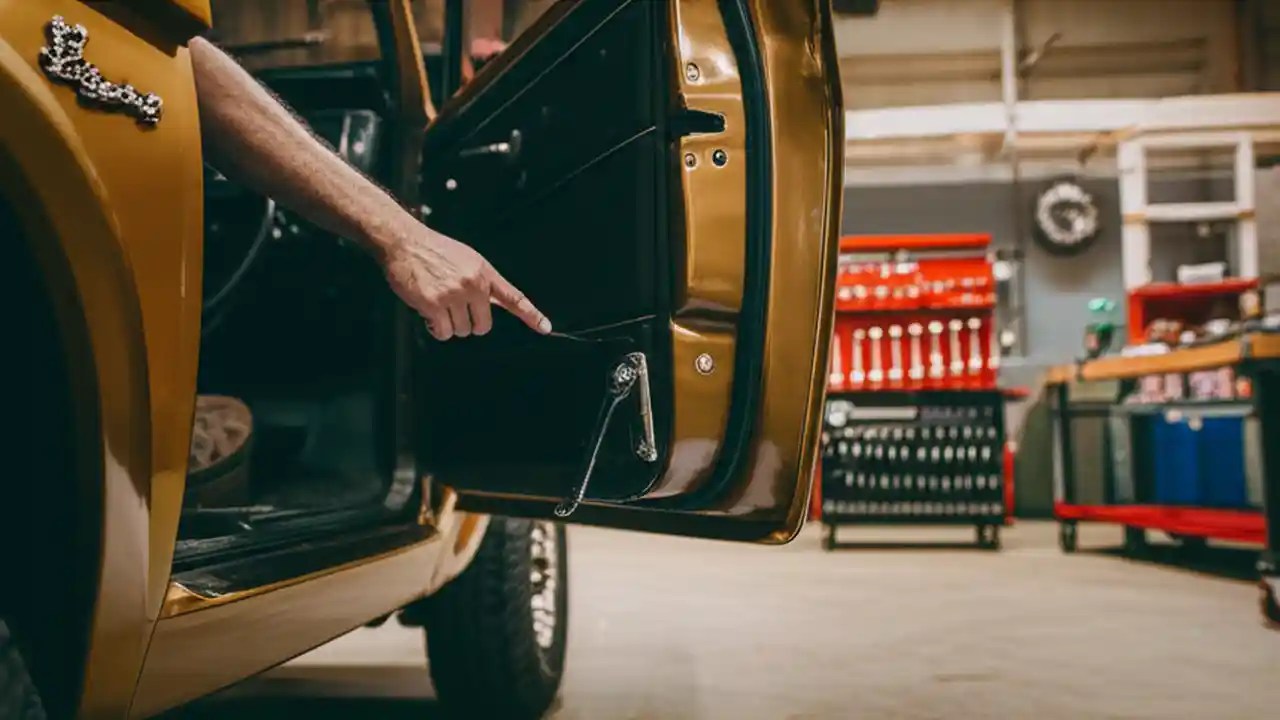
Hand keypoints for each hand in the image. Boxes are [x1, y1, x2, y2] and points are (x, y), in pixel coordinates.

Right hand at [381, 225, 550, 340]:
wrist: (405, 242)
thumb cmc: (435, 252)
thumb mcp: (467, 260)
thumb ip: (481, 283)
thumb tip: (491, 306)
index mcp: (484, 273)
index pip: (513, 297)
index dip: (531, 315)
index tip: (546, 328)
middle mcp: (473, 284)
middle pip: (483, 326)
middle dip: (470, 324)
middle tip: (454, 310)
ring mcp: (454, 295)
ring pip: (461, 331)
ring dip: (449, 325)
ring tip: (437, 304)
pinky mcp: (433, 304)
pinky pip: (443, 332)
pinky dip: (435, 328)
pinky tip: (428, 312)